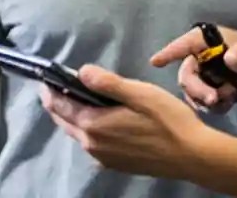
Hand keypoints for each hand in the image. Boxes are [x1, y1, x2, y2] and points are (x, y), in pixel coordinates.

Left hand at [40, 65, 212, 179]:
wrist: (191, 156)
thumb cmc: (168, 120)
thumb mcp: (139, 93)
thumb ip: (107, 83)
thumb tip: (80, 72)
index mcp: (93, 125)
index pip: (60, 105)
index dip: (50, 90)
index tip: (44, 78)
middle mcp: (92, 145)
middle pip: (64, 121)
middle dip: (57, 103)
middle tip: (55, 86)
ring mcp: (103, 158)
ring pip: (77, 133)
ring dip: (72, 116)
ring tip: (76, 98)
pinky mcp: (114, 164)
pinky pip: (91, 144)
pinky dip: (86, 129)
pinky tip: (99, 120)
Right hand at [150, 25, 236, 114]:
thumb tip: (230, 61)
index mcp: (205, 41)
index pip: (183, 45)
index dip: (169, 53)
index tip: (155, 61)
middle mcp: (198, 58)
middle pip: (186, 77)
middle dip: (198, 90)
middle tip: (213, 99)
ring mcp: (202, 77)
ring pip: (193, 94)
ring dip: (210, 101)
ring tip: (232, 97)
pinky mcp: (208, 92)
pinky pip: (204, 105)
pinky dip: (218, 106)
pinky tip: (233, 100)